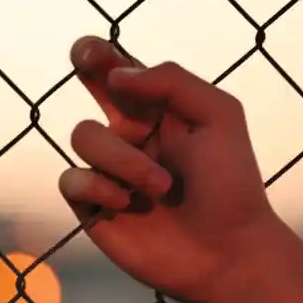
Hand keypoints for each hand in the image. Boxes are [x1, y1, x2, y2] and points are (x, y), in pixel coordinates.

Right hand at [60, 36, 284, 302]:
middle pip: (92, 87)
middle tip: (86, 61)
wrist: (228, 250)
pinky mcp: (94, 209)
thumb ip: (170, 82)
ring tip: (160, 186)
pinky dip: (99, 187)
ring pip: (83, 136)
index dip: (100, 53)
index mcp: (161, 110)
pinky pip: (71, 181)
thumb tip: (116, 76)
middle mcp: (131, 135)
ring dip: (122, 158)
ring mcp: (110, 171)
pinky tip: (129, 204)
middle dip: (86, 66)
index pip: (122, 70)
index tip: (92, 52)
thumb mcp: (218, 116)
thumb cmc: (231, 184)